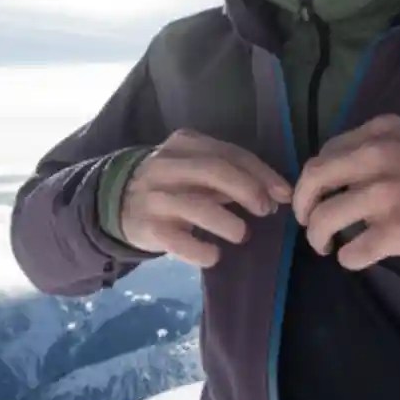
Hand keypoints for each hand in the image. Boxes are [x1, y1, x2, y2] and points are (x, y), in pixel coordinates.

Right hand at [121, 129, 292, 267]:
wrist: (115, 201)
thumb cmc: (172, 184)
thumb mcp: (195, 168)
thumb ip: (230, 175)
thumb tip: (276, 193)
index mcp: (184, 144)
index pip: (229, 154)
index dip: (261, 174)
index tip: (283, 194)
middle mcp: (167, 165)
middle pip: (214, 171)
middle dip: (248, 190)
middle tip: (265, 210)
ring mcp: (154, 196)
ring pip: (196, 206)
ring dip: (227, 222)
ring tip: (241, 234)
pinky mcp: (147, 227)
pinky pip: (179, 241)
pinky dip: (202, 251)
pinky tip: (214, 255)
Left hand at [294, 114, 399, 270]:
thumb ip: (368, 146)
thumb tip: (329, 174)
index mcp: (378, 133)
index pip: (325, 154)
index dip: (312, 179)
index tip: (316, 194)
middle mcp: (376, 159)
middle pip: (314, 180)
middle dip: (302, 205)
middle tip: (306, 220)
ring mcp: (384, 196)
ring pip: (324, 218)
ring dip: (317, 236)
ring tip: (324, 244)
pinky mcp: (394, 231)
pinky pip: (352, 251)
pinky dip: (346, 258)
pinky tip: (352, 257)